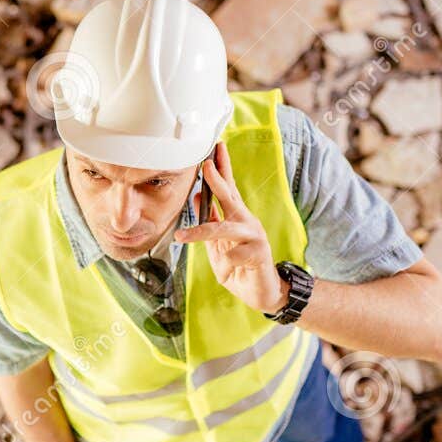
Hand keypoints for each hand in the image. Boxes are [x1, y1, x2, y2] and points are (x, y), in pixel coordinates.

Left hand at [173, 142, 286, 314]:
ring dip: (202, 231)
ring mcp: (255, 236)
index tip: (215, 149)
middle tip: (206, 164)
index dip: (222, 168)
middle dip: (217, 180)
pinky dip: (227, 261)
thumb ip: (210, 220)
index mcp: (236, 217)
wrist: (258, 292)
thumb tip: (197, 196)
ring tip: (182, 237)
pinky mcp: (259, 253)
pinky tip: (230, 267)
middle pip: (231, 197)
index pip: (228, 188)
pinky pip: (234, 254)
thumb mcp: (216, 243)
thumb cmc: (237, 266)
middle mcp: (247, 222)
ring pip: (226, 228)